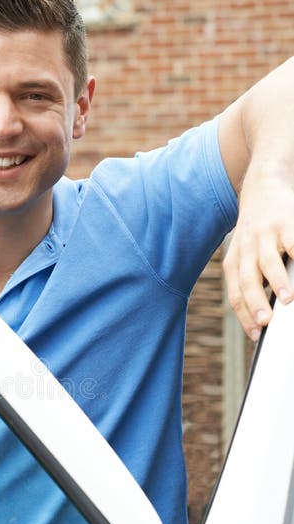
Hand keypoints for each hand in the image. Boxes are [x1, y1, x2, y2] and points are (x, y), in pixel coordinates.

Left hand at [223, 171, 293, 340]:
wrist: (262, 188)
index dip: (244, 315)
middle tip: (266, 322)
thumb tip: (263, 314)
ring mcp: (265, 235)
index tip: (255, 334)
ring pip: (268, 261)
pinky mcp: (286, 222)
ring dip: (277, 282)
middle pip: (247, 280)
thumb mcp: (246, 255)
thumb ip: (253, 281)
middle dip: (255, 303)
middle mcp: (246, 249)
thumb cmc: (256, 233)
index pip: (236, 293)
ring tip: (288, 298)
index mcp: (234, 261)